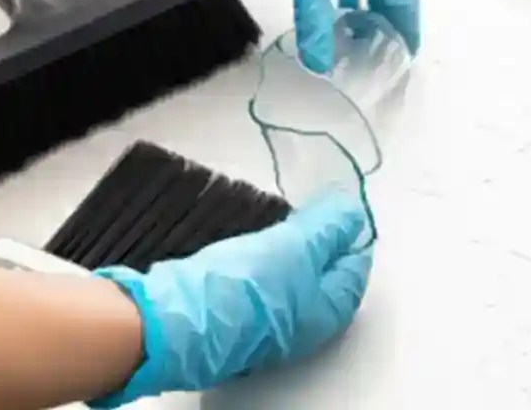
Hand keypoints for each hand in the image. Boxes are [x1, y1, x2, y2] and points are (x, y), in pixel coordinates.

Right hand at [87, 193, 372, 407]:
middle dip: (323, 238)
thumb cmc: (243, 292)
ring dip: (291, 246)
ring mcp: (267, 321)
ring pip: (292, 276)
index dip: (353, 232)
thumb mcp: (298, 248)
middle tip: (316, 209)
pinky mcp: (235, 313)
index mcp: (328, 312)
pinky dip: (263, 258)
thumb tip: (353, 210)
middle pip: (325, 273)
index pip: (356, 268)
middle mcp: (302, 324)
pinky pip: (260, 281)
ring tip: (286, 220)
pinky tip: (254, 241)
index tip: (344, 206)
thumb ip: (329, 227)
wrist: (174, 321)